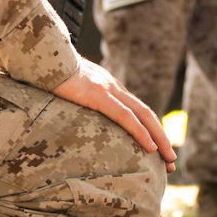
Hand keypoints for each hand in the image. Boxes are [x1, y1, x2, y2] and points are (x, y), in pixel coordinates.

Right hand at [53, 59, 175, 163]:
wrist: (44, 55)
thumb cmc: (53, 74)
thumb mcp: (72, 90)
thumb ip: (81, 100)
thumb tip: (79, 112)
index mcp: (110, 88)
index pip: (137, 112)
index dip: (151, 130)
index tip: (159, 150)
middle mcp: (115, 89)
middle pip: (147, 116)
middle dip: (162, 139)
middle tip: (172, 161)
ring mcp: (109, 91)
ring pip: (143, 117)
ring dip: (159, 139)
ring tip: (169, 159)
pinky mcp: (99, 95)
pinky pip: (125, 117)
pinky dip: (140, 132)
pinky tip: (150, 147)